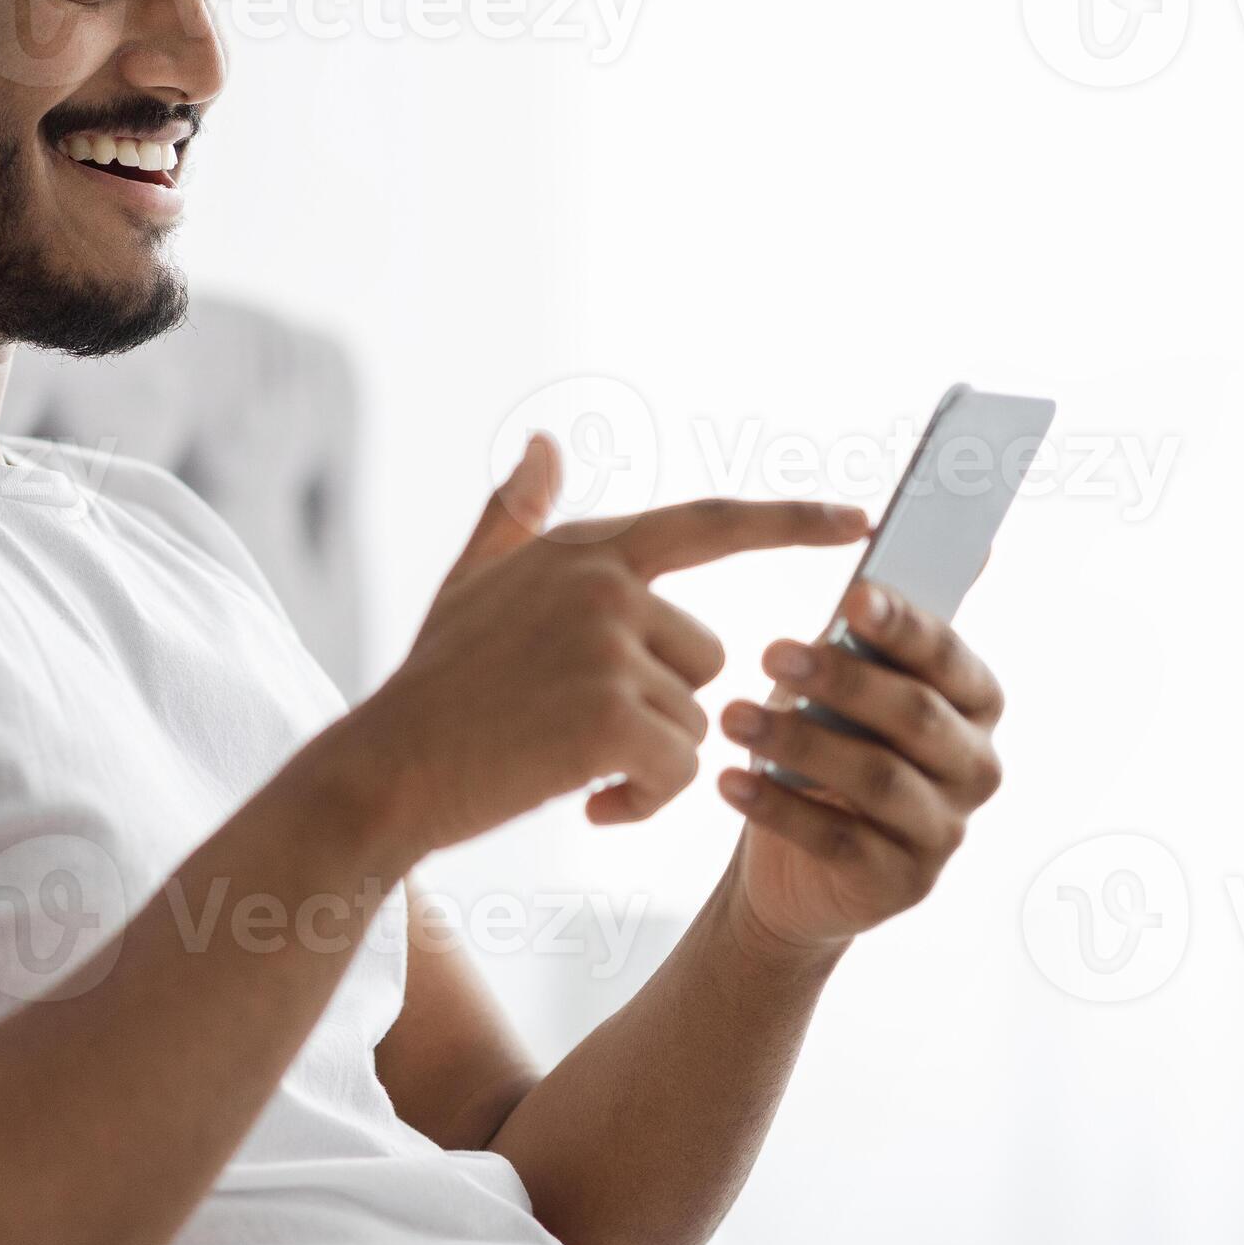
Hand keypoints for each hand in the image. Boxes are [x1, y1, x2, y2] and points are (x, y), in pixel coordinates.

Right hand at [324, 433, 869, 864]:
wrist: (385, 773)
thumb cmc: (431, 687)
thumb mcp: (470, 586)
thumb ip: (515, 516)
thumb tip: (542, 443)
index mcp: (584, 550)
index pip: (710, 523)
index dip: (791, 520)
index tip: (859, 521)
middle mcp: (603, 584)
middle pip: (705, 657)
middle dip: (658, 708)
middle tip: (578, 734)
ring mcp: (607, 645)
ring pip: (693, 721)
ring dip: (646, 761)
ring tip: (567, 764)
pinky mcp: (610, 715)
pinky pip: (679, 769)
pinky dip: (639, 799)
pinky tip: (585, 802)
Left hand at [711, 582, 1005, 960]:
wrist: (799, 871)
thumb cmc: (828, 752)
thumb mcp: (842, 696)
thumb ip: (859, 646)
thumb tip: (864, 577)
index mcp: (975, 706)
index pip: (951, 659)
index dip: (906, 627)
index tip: (853, 597)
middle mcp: (976, 768)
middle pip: (917, 716)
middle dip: (844, 680)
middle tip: (771, 652)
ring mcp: (945, 832)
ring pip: (877, 778)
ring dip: (800, 742)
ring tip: (730, 716)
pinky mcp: (901, 883)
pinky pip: (838, 840)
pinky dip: (778, 808)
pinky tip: (729, 781)